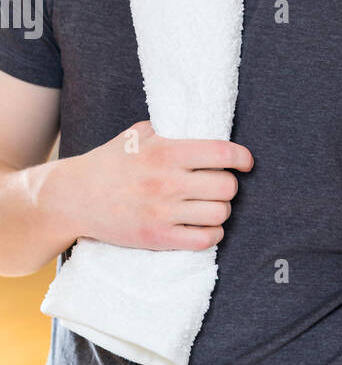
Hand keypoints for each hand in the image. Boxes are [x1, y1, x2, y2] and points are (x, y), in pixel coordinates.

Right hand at [66, 119, 253, 251]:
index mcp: (165, 152)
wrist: (74, 196)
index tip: (245, 162)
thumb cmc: (110, 163)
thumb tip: (203, 125)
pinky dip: (213, 234)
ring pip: (220, 214)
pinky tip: (205, 226)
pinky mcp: (157, 238)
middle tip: (219, 185)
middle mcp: (167, 182)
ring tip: (210, 206)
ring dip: (221, 210)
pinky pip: (205, 239)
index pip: (222, 154)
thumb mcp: (138, 135)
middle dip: (229, 186)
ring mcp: (162, 212)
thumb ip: (171, 130)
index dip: (242, 158)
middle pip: (227, 187)